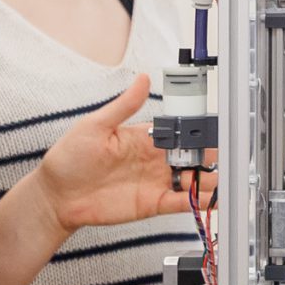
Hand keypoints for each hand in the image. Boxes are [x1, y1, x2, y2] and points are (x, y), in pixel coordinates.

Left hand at [38, 74, 212, 228]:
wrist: (56, 195)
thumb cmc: (69, 158)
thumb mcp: (95, 125)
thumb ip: (123, 106)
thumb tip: (143, 79)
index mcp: (145, 138)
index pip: (180, 132)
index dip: (198, 133)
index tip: (214, 131)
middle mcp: (155, 160)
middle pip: (193, 157)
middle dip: (212, 157)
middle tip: (228, 158)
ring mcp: (156, 183)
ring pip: (193, 181)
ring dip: (211, 181)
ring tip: (228, 180)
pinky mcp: (153, 204)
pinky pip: (182, 203)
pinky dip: (199, 202)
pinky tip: (211, 200)